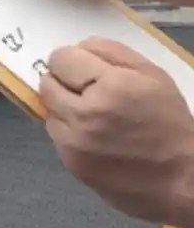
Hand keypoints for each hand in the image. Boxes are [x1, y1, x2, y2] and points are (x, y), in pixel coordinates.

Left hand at [40, 37, 193, 226]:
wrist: (181, 180)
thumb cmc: (170, 123)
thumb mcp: (152, 75)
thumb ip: (111, 52)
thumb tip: (77, 47)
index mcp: (110, 86)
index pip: (61, 58)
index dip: (71, 60)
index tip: (82, 67)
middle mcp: (86, 113)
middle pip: (46, 82)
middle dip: (63, 81)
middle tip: (84, 89)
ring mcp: (74, 141)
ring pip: (47, 108)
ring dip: (63, 106)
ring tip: (90, 113)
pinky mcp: (70, 162)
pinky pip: (54, 134)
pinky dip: (67, 129)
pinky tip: (91, 134)